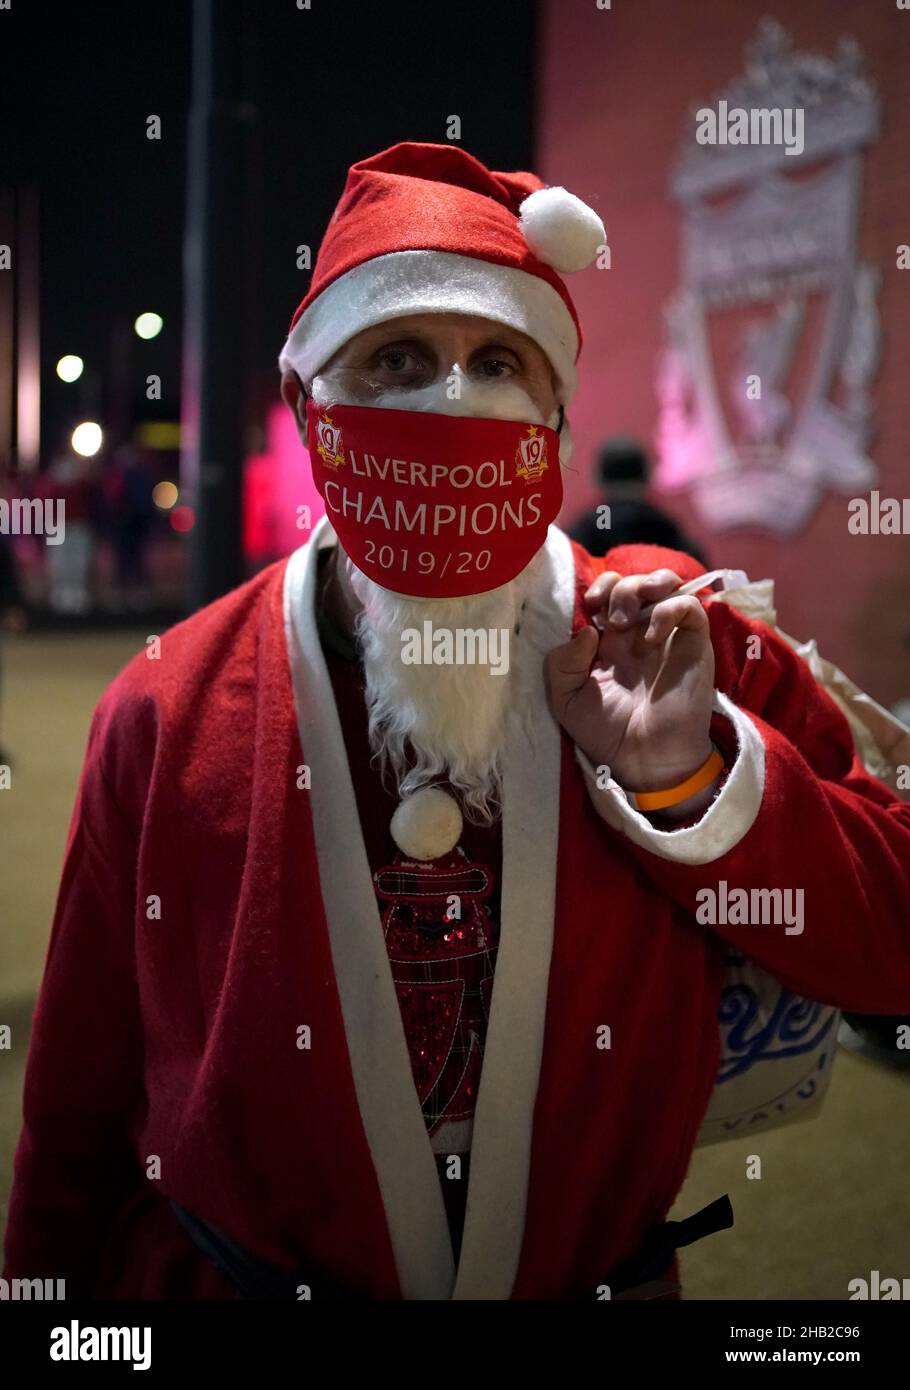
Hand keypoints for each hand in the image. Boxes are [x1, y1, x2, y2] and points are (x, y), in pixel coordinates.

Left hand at [545, 568, 714, 791]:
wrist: (643, 759)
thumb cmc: (606, 732)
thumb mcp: (566, 699)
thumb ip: (562, 662)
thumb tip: (587, 629)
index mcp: (609, 640)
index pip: (608, 592)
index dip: (599, 588)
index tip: (590, 606)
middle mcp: (638, 632)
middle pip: (634, 582)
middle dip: (619, 586)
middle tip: (612, 619)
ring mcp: (667, 636)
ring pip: (666, 583)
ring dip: (645, 585)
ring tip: (629, 617)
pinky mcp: (693, 644)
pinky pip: (690, 606)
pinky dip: (668, 610)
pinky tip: (652, 637)